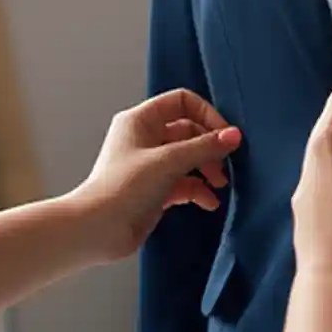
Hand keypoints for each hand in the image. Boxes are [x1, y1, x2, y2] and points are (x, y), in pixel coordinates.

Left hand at [64, 89, 241, 263]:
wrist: (97, 230)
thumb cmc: (122, 188)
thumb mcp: (169, 161)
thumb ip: (204, 147)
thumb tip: (234, 135)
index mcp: (141, 120)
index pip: (182, 102)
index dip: (206, 114)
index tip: (224, 135)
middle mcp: (145, 138)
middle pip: (189, 131)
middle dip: (210, 147)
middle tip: (224, 163)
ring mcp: (150, 165)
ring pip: (188, 158)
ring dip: (207, 169)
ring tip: (220, 184)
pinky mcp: (154, 189)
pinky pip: (184, 183)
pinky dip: (198, 190)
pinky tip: (209, 202)